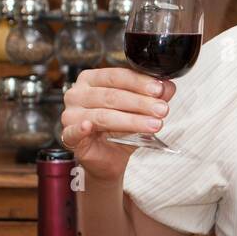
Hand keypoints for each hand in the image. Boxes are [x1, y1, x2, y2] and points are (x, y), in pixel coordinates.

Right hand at [60, 67, 176, 181]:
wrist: (110, 159)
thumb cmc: (121, 130)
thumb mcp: (141, 111)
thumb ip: (153, 97)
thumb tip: (169, 86)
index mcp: (92, 79)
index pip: (117, 75)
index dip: (139, 82)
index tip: (160, 90)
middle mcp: (78, 93)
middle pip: (111, 95)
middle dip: (140, 103)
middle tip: (162, 110)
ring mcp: (71, 114)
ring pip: (103, 114)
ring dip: (131, 120)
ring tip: (153, 124)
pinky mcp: (67, 135)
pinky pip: (74, 131)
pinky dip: (82, 128)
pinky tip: (89, 127)